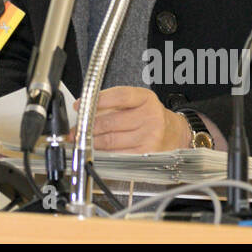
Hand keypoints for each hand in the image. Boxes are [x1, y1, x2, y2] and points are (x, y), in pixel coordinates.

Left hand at [72, 86, 190, 153]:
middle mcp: (150, 117)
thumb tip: (81, 108)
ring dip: (92, 142)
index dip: (96, 101)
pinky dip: (103, 153)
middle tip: (76, 129)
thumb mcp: (137, 101)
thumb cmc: (150, 116)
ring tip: (82, 140)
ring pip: (111, 140)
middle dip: (88, 127)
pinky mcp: (146, 155)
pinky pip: (118, 154)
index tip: (79, 106)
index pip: (118, 96)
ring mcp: (149, 137)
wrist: (175, 134)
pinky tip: (96, 150)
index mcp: (146, 99)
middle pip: (110, 122)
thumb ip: (111, 102)